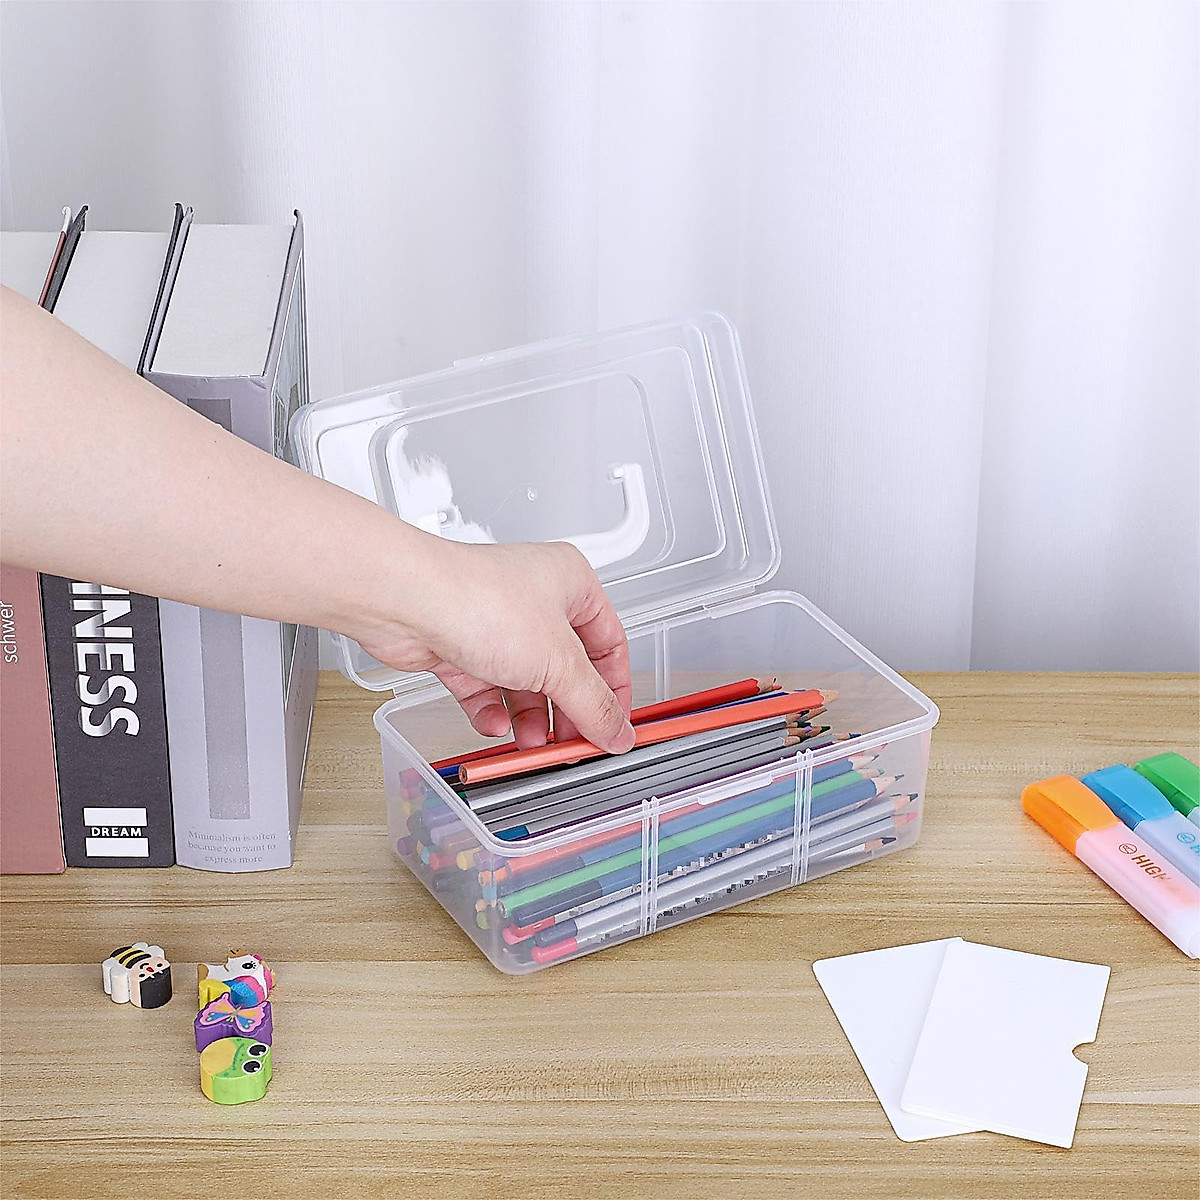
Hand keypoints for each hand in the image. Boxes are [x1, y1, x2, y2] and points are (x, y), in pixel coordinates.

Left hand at [354, 539, 634, 753]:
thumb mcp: (558, 663)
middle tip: (573, 744)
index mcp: (571, 583)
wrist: (407, 603)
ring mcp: (495, 623)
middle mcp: (534, 599)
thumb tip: (617, 731)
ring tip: (532, 742)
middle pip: (566, 669)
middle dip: (568, 710)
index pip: (609, 643)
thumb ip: (593, 704)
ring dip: (530, 718)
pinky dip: (491, 711)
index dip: (615, 688)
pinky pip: (485, 688)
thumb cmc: (479, 601)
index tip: (614, 725)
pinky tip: (494, 724)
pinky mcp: (460, 646)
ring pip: (525, 682)